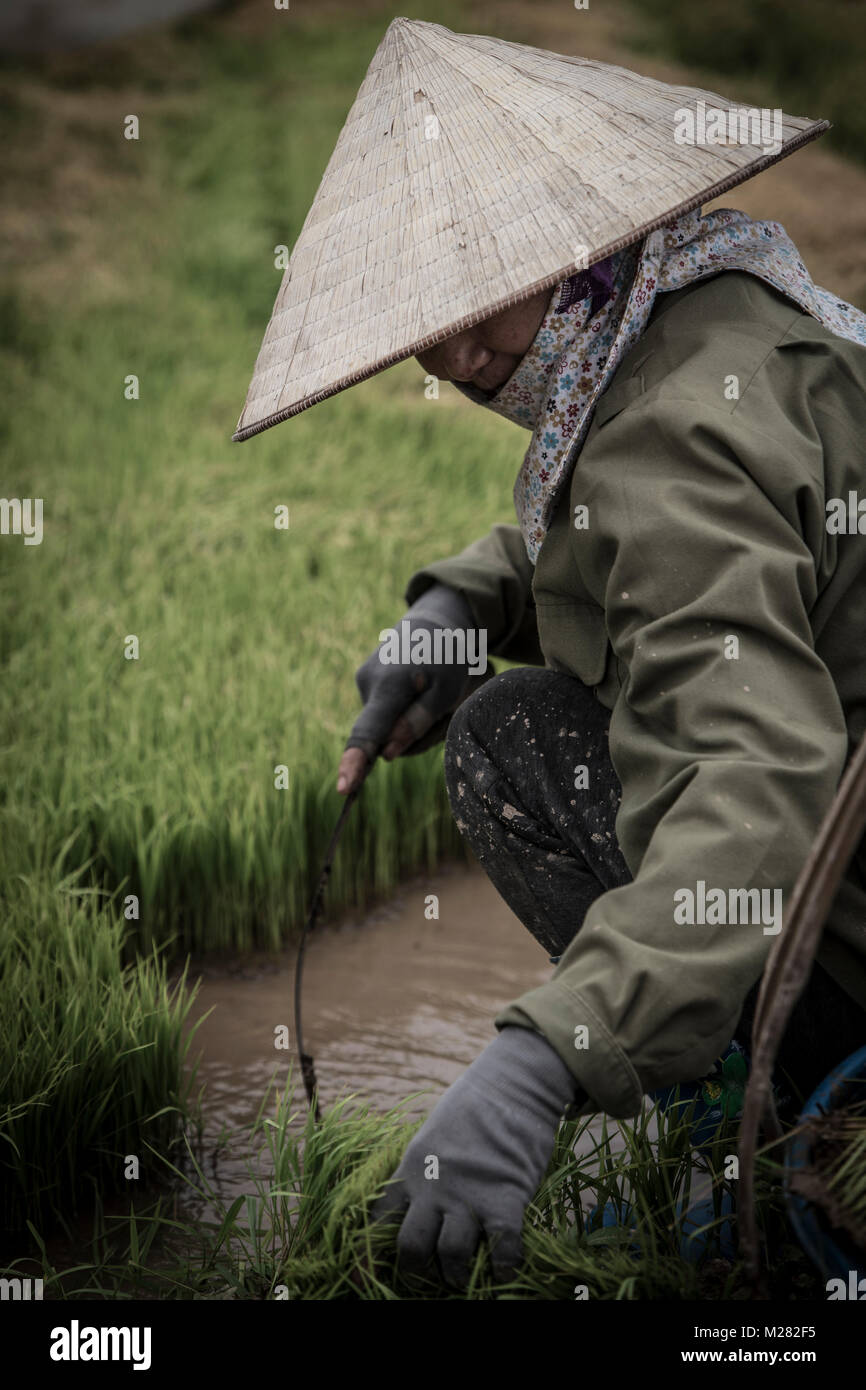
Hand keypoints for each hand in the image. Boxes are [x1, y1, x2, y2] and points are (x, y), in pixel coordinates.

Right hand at [337, 583, 479, 794]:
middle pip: (386, 737)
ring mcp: (363, 682)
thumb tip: (387, 754)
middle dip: (416, 736)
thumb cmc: (447, 656)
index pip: (369, 733)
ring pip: (387, 728)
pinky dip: (405, 713)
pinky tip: (420, 692)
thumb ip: (417, 722)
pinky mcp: (366, 683)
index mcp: (389, 685)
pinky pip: (385, 716)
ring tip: (434, 695)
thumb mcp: (447, 690)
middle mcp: (368, 683)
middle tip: (447, 709)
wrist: (433, 621)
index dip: (356, 763)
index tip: (344, 787)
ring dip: (414, 724)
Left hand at [369, 1026, 582, 1288]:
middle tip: (427, 1276)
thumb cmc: (473, 1107)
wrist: (511, 1084)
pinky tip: (503, 1271)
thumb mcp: (432, 1135)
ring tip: (463, 1276)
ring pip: (451, 1255)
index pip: (379, 1219)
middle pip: (411, 1246)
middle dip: (416, 1271)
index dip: (372, 1253)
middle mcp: (434, 1186)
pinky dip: (503, 1269)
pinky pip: (502, 1250)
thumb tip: (420, 1205)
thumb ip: (423, 1172)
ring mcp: (469, 1195)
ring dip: (457, 1273)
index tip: (367, 1276)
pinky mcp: (505, 1200)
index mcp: (411, 1169)